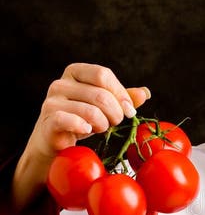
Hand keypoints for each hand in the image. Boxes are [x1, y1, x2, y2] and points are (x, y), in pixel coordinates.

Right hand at [12, 63, 150, 208]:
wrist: (55, 142)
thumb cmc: (82, 119)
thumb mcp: (104, 106)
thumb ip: (122, 98)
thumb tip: (145, 93)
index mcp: (75, 72)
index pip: (103, 74)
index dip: (120, 93)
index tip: (130, 111)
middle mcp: (60, 83)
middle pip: (100, 94)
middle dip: (115, 113)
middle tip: (114, 123)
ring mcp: (52, 101)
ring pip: (91, 111)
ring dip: (103, 124)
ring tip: (100, 129)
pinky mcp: (49, 120)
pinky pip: (70, 120)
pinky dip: (84, 127)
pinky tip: (86, 131)